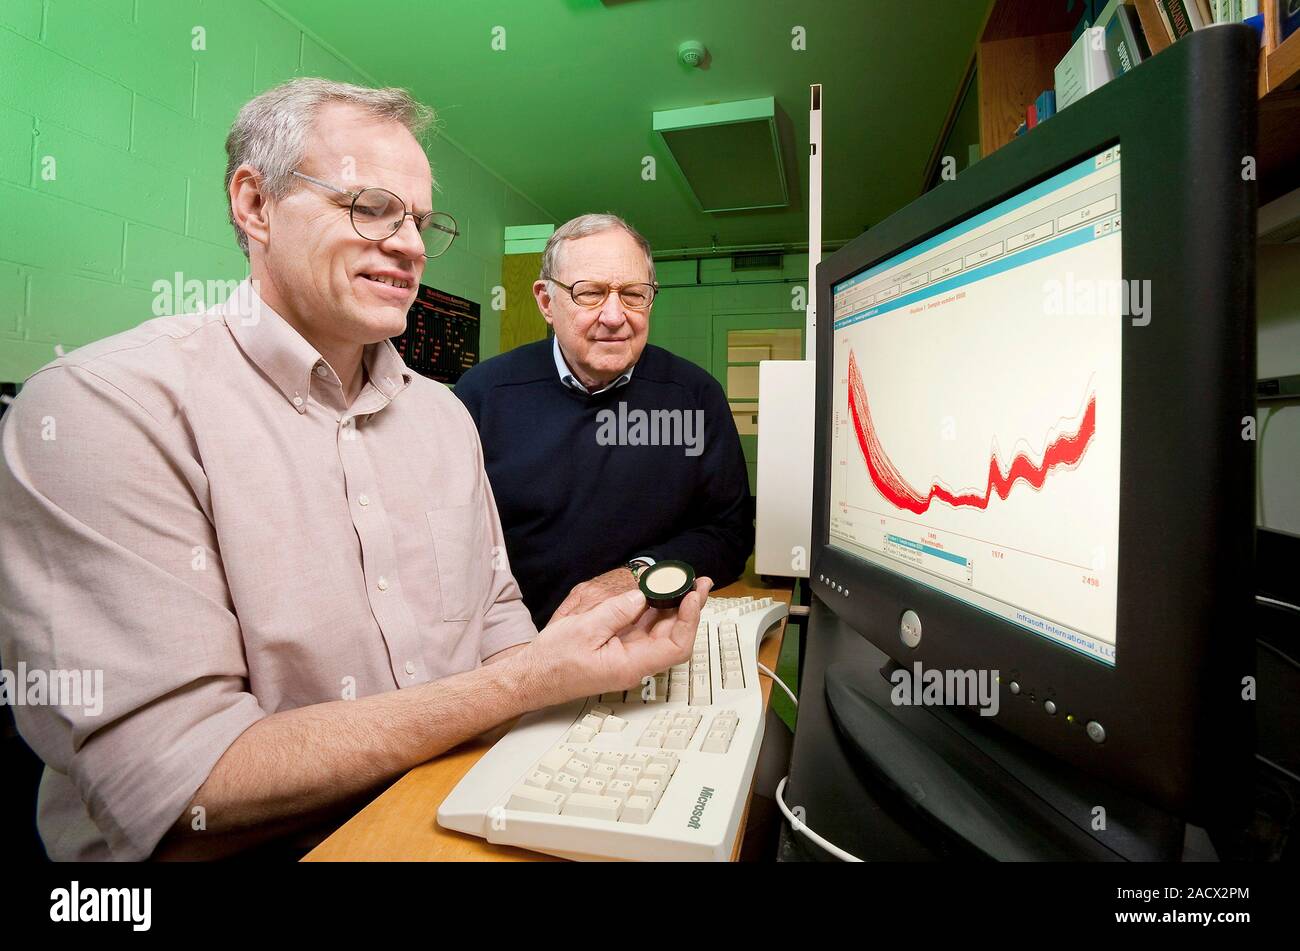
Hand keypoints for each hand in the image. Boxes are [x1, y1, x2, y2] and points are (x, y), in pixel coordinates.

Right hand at [513, 577, 712, 709]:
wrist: (533, 677)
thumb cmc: (553, 661)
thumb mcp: (583, 630)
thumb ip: (615, 612)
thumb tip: (641, 596)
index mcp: (630, 665)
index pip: (676, 647)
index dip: (689, 621)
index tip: (691, 597)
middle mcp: (635, 663)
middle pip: (674, 636)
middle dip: (689, 608)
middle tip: (699, 583)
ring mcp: (628, 656)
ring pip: (661, 632)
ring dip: (674, 608)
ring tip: (685, 584)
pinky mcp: (620, 648)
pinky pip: (644, 629)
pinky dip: (654, 610)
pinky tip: (658, 594)